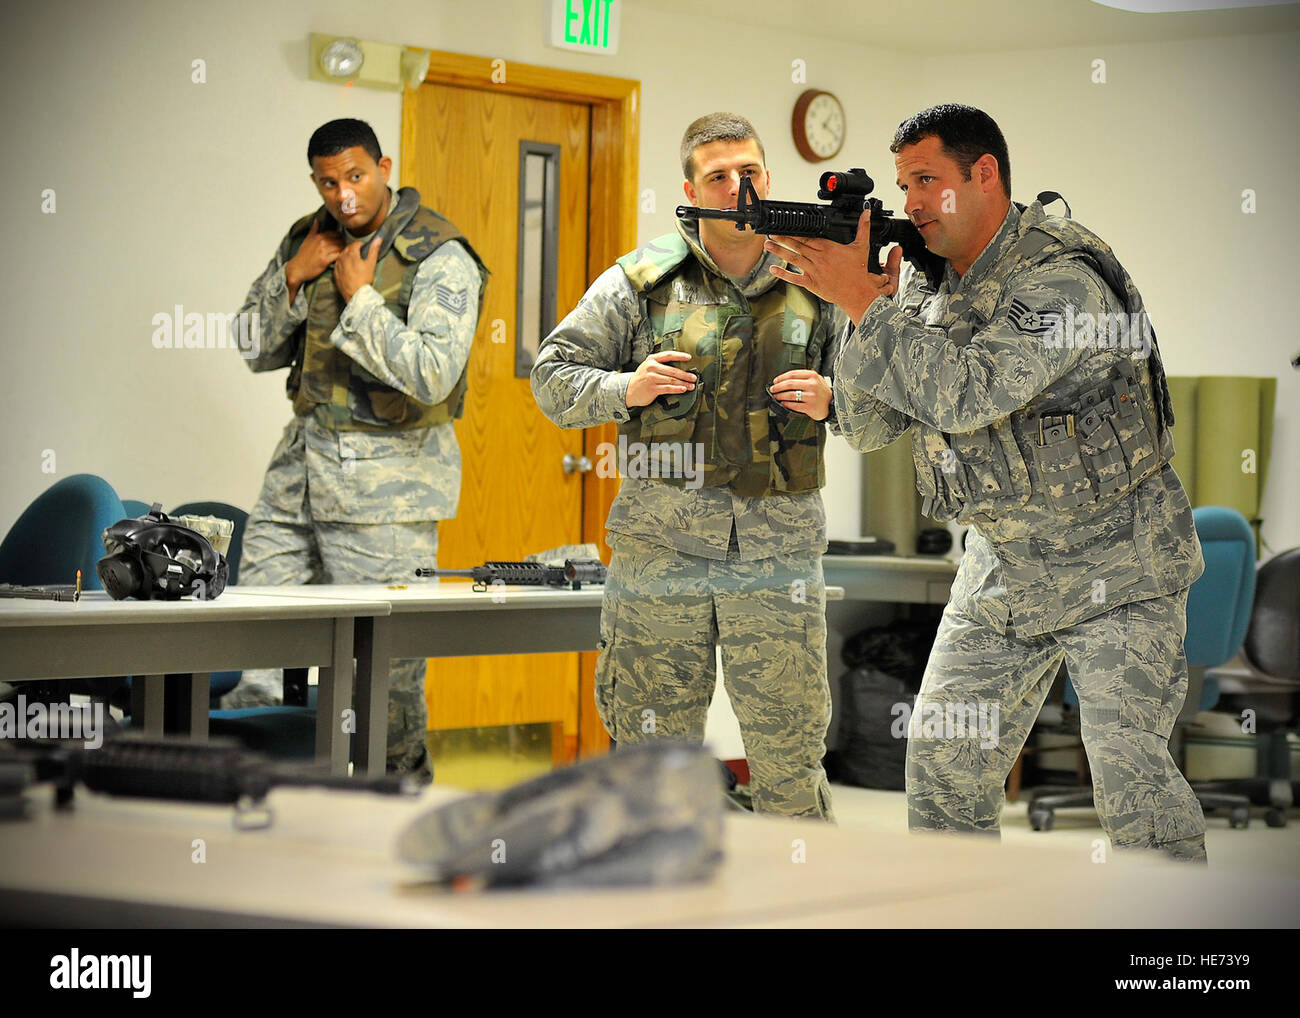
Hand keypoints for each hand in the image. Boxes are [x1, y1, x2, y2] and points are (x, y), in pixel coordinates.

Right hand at [285, 218, 343, 299]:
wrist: (297, 268)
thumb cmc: (303, 255)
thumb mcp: (307, 240)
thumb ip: (314, 230)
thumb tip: (317, 220)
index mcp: (318, 236)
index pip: (335, 233)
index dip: (340, 238)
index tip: (340, 242)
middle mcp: (321, 242)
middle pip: (339, 240)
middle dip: (343, 244)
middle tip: (343, 249)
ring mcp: (323, 251)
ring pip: (340, 247)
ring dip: (343, 251)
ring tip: (342, 255)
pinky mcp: (325, 260)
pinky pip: (338, 256)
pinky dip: (341, 257)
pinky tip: (340, 259)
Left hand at [332, 235, 381, 302]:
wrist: (355, 295)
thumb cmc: (364, 280)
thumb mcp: (371, 264)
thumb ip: (374, 250)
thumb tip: (378, 239)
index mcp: (351, 254)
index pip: (355, 243)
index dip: (361, 245)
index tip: (364, 249)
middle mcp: (342, 257)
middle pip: (348, 248)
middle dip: (354, 250)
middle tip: (361, 256)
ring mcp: (338, 265)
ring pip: (342, 255)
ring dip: (348, 256)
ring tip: (355, 262)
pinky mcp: (335, 273)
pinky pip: (338, 264)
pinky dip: (343, 264)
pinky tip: (349, 270)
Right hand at [625, 350, 695, 408]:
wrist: (628, 390)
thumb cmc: (642, 378)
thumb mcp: (648, 366)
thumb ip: (660, 364)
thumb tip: (679, 366)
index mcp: (652, 359)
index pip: (668, 355)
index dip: (680, 356)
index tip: (689, 357)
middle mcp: (651, 367)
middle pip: (672, 370)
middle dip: (685, 375)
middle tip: (694, 377)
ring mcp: (651, 378)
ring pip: (671, 380)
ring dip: (683, 383)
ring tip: (691, 385)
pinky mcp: (652, 388)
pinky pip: (668, 389)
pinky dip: (677, 389)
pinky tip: (683, 389)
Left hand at [764, 209, 899, 321]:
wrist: (857, 293)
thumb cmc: (858, 271)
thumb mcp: (861, 246)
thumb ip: (863, 227)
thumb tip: (866, 212)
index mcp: (828, 248)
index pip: (808, 237)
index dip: (795, 231)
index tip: (785, 226)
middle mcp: (818, 258)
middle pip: (797, 246)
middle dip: (783, 239)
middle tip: (771, 233)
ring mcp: (813, 271)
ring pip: (793, 258)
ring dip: (779, 251)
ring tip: (768, 245)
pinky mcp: (811, 283)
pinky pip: (794, 278)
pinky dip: (783, 274)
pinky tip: (773, 269)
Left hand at [770, 370, 831, 420]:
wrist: (833, 404)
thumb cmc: (823, 392)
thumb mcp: (817, 379)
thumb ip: (804, 376)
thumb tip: (786, 378)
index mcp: (813, 376)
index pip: (793, 374)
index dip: (781, 377)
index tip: (775, 381)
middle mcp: (812, 385)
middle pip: (789, 384)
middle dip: (778, 387)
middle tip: (773, 389)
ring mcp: (811, 396)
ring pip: (790, 395)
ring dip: (780, 396)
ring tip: (776, 396)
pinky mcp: (810, 407)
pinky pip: (794, 405)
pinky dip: (786, 404)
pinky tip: (783, 403)